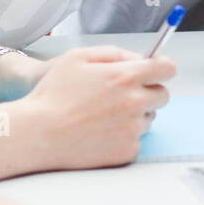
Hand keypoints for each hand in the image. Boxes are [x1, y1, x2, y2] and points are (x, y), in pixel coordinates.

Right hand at [13, 45, 174, 169]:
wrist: (36, 133)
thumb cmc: (52, 94)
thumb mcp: (78, 57)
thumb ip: (114, 53)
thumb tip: (140, 58)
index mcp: (125, 77)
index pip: (166, 69)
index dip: (161, 68)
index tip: (155, 71)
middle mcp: (134, 102)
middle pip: (162, 95)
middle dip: (149, 92)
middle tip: (125, 95)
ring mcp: (132, 129)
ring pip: (148, 118)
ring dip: (135, 115)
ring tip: (104, 115)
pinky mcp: (127, 151)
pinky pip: (136, 139)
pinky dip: (124, 136)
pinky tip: (100, 132)